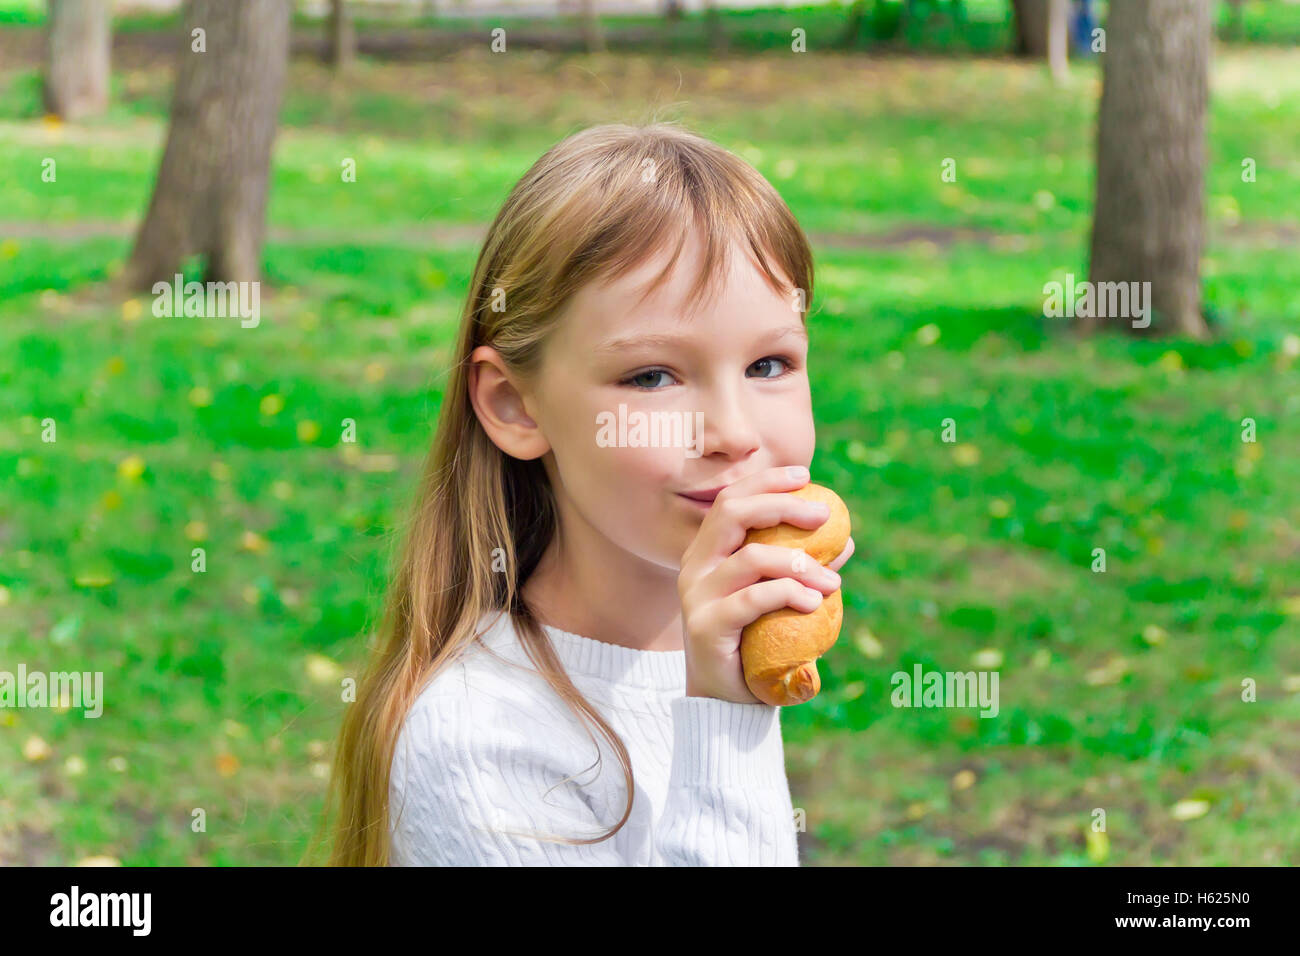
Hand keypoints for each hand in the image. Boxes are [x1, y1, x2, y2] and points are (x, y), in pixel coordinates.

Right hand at [677, 466, 855, 703]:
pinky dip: (789, 593)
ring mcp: (696, 596)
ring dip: (801, 563)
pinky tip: (814, 602)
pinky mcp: (706, 626)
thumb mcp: (780, 599)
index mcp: (706, 551)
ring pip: (751, 558)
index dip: (765, 481)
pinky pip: (754, 599)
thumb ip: (804, 570)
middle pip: (732, 513)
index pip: (730, 500)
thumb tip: (846, 542)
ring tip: (833, 581)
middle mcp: (695, 566)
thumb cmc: (754, 642)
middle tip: (824, 516)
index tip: (805, 476)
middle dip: (781, 505)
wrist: (725, 699)